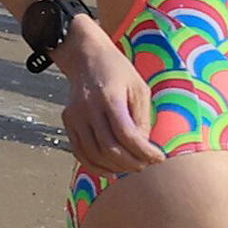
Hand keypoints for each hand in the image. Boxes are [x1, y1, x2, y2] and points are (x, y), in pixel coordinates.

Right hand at [56, 18, 165, 171]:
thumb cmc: (117, 71)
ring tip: (132, 167)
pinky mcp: (68, 122)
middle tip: (146, 165)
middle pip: (109, 148)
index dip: (144, 152)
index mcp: (110, 98)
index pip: (126, 135)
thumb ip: (142, 118)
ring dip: (115, 167)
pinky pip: (80, 152)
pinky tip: (110, 169)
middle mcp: (89, 109)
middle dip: (131, 163)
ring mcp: (75, 117)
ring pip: (94, 154)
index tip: (159, 158)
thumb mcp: (138, 88)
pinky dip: (95, 166)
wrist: (86, 57)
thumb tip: (144, 147)